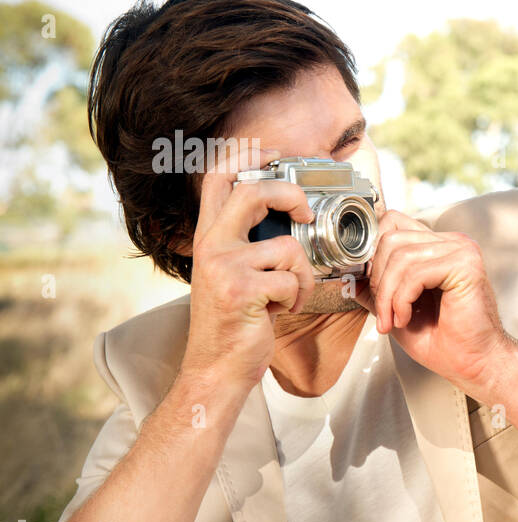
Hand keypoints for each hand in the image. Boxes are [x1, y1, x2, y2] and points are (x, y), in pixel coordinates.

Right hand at [181, 147, 316, 389]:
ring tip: (291, 294)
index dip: (244, 155)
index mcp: (209, 236)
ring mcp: (222, 267)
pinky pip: (291, 280)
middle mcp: (210, 245)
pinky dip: (298, 297)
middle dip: (289, 194)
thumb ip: (249, 244)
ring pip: (286, 247)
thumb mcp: (233, 274)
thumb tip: (291, 216)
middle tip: (305, 213)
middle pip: (251, 191)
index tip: (272, 153)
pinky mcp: (240, 291)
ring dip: (303, 274)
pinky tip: (281, 312)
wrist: (216, 369)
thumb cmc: (235, 322)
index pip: (216, 177)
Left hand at [354, 210, 510, 394]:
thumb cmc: (446, 341)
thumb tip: (351, 275)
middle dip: (378, 280)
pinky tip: (406, 318)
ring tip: (394, 320)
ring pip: (400, 258)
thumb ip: (376, 288)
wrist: (473, 363)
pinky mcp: (464, 266)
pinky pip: (415, 274)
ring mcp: (461, 251)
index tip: (369, 287)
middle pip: (391, 240)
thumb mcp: (396, 309)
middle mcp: (452, 243)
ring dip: (388, 295)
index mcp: (439, 246)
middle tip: (383, 312)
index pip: (392, 224)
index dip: (373, 255)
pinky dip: (401, 300)